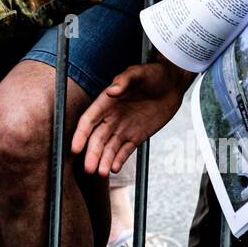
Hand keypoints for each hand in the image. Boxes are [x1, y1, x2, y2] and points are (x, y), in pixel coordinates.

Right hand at [71, 57, 191, 176]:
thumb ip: (124, 81)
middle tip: (90, 169)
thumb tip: (111, 90)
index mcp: (106, 102)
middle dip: (92, 154)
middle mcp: (111, 117)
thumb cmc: (153, 74)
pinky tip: (114, 168)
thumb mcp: (139, 73)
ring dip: (104, 160)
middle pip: (97, 139)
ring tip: (102, 173)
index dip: (81, 135)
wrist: (172, 83)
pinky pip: (125, 151)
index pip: (89, 121)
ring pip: (109, 148)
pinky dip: (119, 160)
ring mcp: (123, 128)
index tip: (75, 148)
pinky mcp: (136, 136)